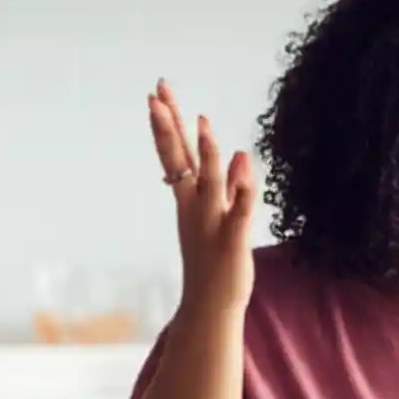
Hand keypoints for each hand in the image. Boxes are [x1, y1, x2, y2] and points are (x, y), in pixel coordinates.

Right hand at [147, 78, 256, 316]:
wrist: (211, 305)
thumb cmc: (214, 261)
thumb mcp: (222, 216)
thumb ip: (230, 187)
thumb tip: (237, 156)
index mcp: (190, 201)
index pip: (175, 155)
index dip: (166, 125)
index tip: (155, 95)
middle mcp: (196, 208)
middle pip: (180, 161)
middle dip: (169, 126)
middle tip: (156, 92)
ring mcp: (212, 224)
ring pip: (208, 183)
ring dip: (206, 153)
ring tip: (203, 121)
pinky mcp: (233, 241)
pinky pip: (239, 212)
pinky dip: (242, 189)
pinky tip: (243, 163)